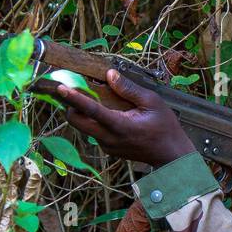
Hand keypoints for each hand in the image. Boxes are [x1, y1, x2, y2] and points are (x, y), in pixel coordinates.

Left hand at [56, 68, 194, 166]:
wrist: (171, 156)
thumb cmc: (165, 127)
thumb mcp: (152, 102)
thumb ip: (129, 89)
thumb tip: (110, 75)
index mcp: (120, 126)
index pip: (91, 110)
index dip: (74, 98)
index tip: (60, 87)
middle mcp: (108, 139)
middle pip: (77, 122)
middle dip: (70, 105)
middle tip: (71, 90)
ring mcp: (107, 147)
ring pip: (84, 127)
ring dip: (81, 113)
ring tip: (89, 97)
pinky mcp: (108, 150)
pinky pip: (94, 132)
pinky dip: (93, 121)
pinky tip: (106, 112)